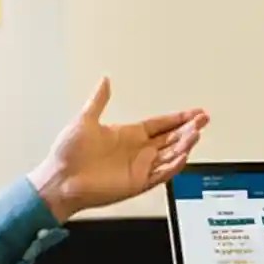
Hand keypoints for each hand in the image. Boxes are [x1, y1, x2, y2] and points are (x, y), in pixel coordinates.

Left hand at [29, 77, 209, 220]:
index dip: (178, 118)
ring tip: (196, 134)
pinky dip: (173, 166)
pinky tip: (183, 156)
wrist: (60, 180)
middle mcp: (137, 151)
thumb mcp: (84, 120)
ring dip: (184, 145)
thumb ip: (99, 100)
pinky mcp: (138, 183)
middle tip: (203, 120)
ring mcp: (139, 168)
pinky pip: (162, 174)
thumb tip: (104, 81)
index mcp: (128, 135)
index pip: (161, 125)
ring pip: (170, 155)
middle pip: (171, 138)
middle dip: (188, 129)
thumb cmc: (67, 154)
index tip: (195, 113)